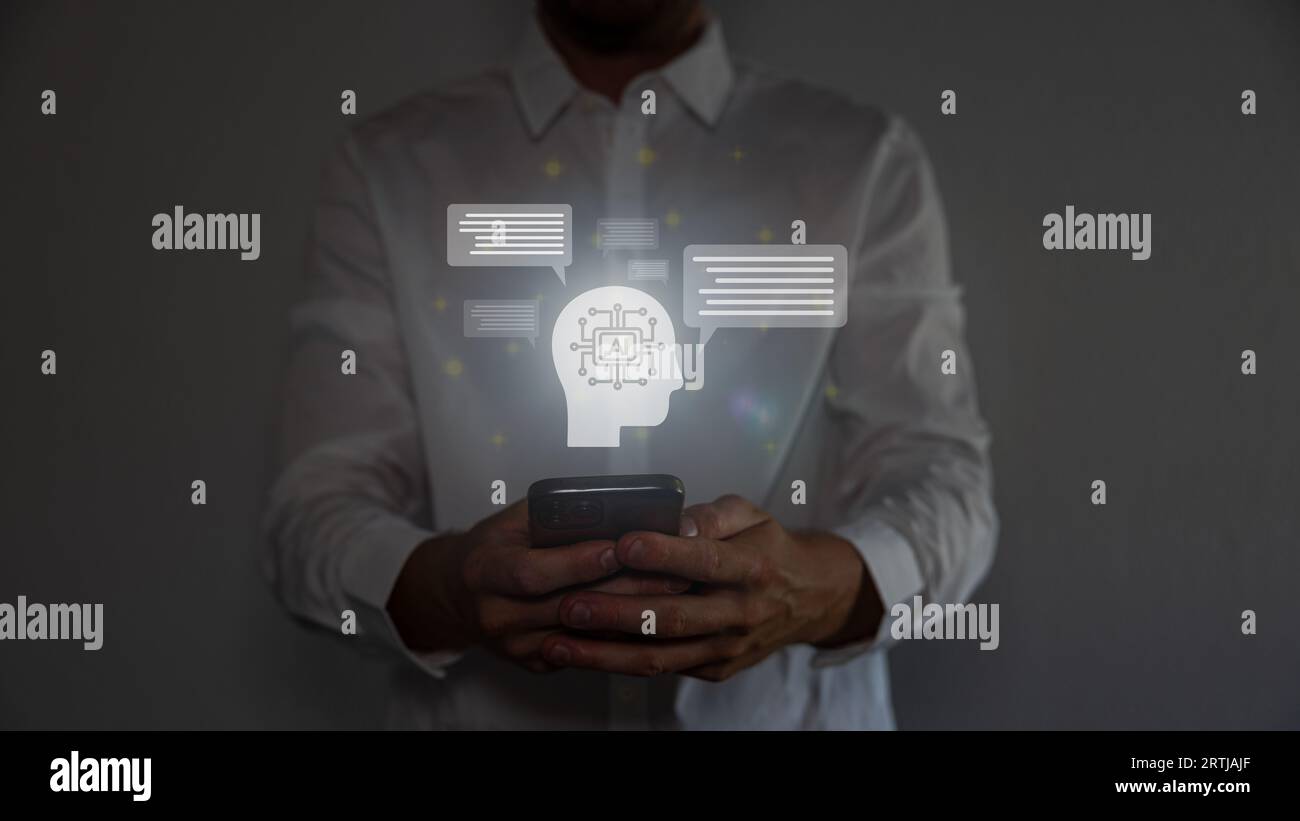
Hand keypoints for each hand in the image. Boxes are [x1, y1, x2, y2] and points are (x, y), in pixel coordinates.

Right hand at [386, 501, 689, 672]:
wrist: (460, 593)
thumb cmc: (497, 545)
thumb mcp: (512, 520)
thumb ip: (553, 514)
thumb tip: (613, 505)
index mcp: (484, 570)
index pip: (533, 572)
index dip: (577, 561)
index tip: (619, 547)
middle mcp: (495, 615)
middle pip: (567, 606)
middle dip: (624, 588)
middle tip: (673, 571)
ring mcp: (515, 645)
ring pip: (584, 634)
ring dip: (634, 613)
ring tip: (675, 592)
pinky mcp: (535, 662)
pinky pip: (586, 650)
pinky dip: (621, 634)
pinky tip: (654, 617)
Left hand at [540, 495, 884, 680]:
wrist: (807, 598)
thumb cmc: (766, 546)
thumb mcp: (749, 515)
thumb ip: (711, 514)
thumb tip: (675, 520)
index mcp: (751, 567)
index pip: (705, 561)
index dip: (664, 554)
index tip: (622, 544)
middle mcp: (740, 613)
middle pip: (673, 618)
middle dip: (615, 613)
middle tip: (568, 605)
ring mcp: (726, 647)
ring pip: (659, 656)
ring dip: (604, 652)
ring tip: (557, 642)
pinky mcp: (714, 669)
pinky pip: (661, 669)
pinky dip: (618, 663)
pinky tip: (581, 653)